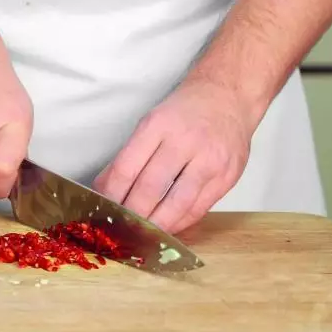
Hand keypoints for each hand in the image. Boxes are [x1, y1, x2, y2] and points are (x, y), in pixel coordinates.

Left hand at [92, 80, 256, 233]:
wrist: (229, 96)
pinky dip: (179, 223)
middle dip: (131, 215)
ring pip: (176, 205)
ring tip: (140, 235)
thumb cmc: (184, 111)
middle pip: (150, 190)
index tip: (102, 210)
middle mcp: (185, 142)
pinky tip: (166, 227)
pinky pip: (199, 209)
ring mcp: (210, 161)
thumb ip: (129, 156)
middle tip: (118, 229)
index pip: (126, 169)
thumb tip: (106, 189)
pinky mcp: (227, 177)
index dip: (111, 196)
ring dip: (155, 225)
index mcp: (158, 125)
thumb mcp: (150, 122)